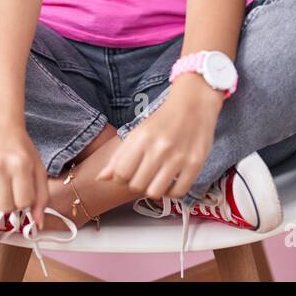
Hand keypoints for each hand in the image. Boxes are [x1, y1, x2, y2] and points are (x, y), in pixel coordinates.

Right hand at [0, 118, 50, 229]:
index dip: (24, 200)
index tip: (23, 189)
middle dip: (10, 202)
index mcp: (20, 165)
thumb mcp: (37, 167)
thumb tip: (38, 225)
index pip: (23, 203)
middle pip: (6, 208)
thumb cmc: (20, 148)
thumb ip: (42, 196)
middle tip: (10, 186)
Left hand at [96, 75, 223, 200]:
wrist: (194, 103)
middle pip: (136, 186)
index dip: (122, 178)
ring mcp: (178, 157)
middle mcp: (159, 148)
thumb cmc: (163, 119)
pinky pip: (178, 193)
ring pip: (155, 193)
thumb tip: (100, 178)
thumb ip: (119, 156)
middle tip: (144, 175)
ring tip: (158, 179)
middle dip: (137, 184)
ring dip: (154, 189)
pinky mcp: (196, 164)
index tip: (130, 173)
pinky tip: (172, 182)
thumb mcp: (138, 133)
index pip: (120, 174)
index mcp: (141, 138)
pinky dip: (172, 192)